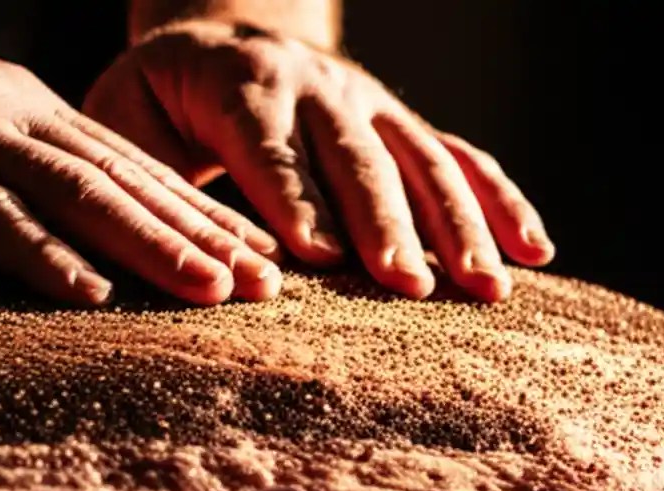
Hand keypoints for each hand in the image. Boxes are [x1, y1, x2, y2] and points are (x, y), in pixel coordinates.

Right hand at [0, 17, 280, 304]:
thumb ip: (6, 188)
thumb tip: (65, 248)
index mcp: (22, 111)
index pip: (130, 169)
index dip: (199, 214)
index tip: (259, 263)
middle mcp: (4, 110)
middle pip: (121, 178)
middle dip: (199, 233)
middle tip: (267, 287)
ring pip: (70, 189)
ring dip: (146, 243)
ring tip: (211, 292)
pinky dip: (35, 253)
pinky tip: (85, 294)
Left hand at [84, 20, 553, 301]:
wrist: (223, 31)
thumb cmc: (164, 94)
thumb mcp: (126, 112)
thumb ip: (137, 167)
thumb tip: (148, 245)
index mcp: (240, 83)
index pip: (269, 147)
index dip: (295, 199)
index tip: (319, 257)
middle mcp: (317, 88)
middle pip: (357, 159)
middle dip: (386, 223)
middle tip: (408, 285)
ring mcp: (370, 103)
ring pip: (422, 161)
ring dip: (458, 224)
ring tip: (486, 286)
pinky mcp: (402, 125)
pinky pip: (462, 159)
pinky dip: (501, 202)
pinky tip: (537, 253)